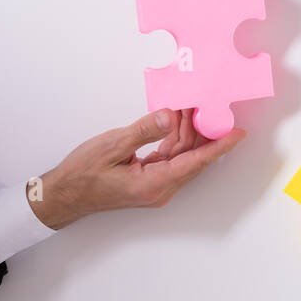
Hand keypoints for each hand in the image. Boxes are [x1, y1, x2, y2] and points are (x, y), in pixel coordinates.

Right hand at [28, 109, 243, 229]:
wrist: (62, 195)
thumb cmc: (82, 175)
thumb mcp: (113, 145)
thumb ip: (145, 130)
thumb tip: (170, 116)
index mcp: (154, 183)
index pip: (196, 162)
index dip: (219, 146)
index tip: (238, 133)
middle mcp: (160, 188)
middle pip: (192, 157)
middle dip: (201, 130)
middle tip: (206, 104)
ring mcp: (155, 186)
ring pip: (181, 156)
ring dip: (185, 132)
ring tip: (186, 106)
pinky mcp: (149, 180)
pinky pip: (169, 158)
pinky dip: (173, 139)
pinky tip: (172, 120)